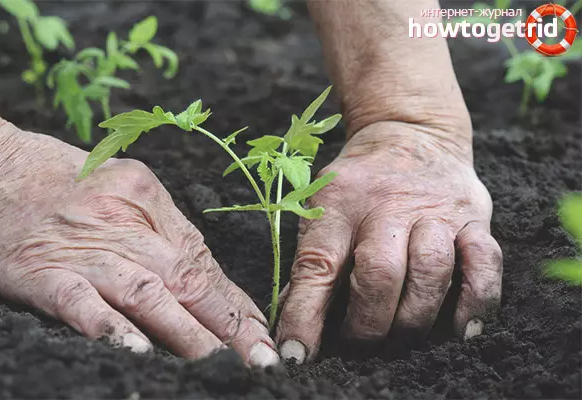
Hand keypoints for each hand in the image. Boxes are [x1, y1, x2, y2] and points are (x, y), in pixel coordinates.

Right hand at [0, 111, 277, 366]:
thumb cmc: (65, 183)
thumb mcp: (125, 191)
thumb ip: (164, 233)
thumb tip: (208, 284)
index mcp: (149, 199)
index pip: (202, 259)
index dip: (234, 301)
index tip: (259, 331)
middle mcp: (123, 221)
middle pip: (184, 278)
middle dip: (226, 324)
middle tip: (257, 358)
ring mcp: (83, 246)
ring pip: (145, 292)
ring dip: (184, 332)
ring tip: (216, 363)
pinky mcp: (41, 269)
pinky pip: (79, 301)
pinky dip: (109, 326)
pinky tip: (136, 350)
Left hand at [276, 121, 502, 363]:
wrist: (410, 134)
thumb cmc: (359, 185)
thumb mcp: (323, 207)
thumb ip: (312, 263)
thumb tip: (295, 324)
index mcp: (340, 204)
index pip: (318, 265)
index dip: (305, 315)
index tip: (298, 354)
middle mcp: (388, 205)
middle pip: (380, 274)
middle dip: (368, 324)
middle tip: (360, 341)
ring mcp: (436, 209)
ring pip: (432, 272)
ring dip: (414, 318)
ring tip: (402, 334)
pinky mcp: (474, 216)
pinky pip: (485, 262)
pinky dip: (477, 302)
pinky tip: (461, 329)